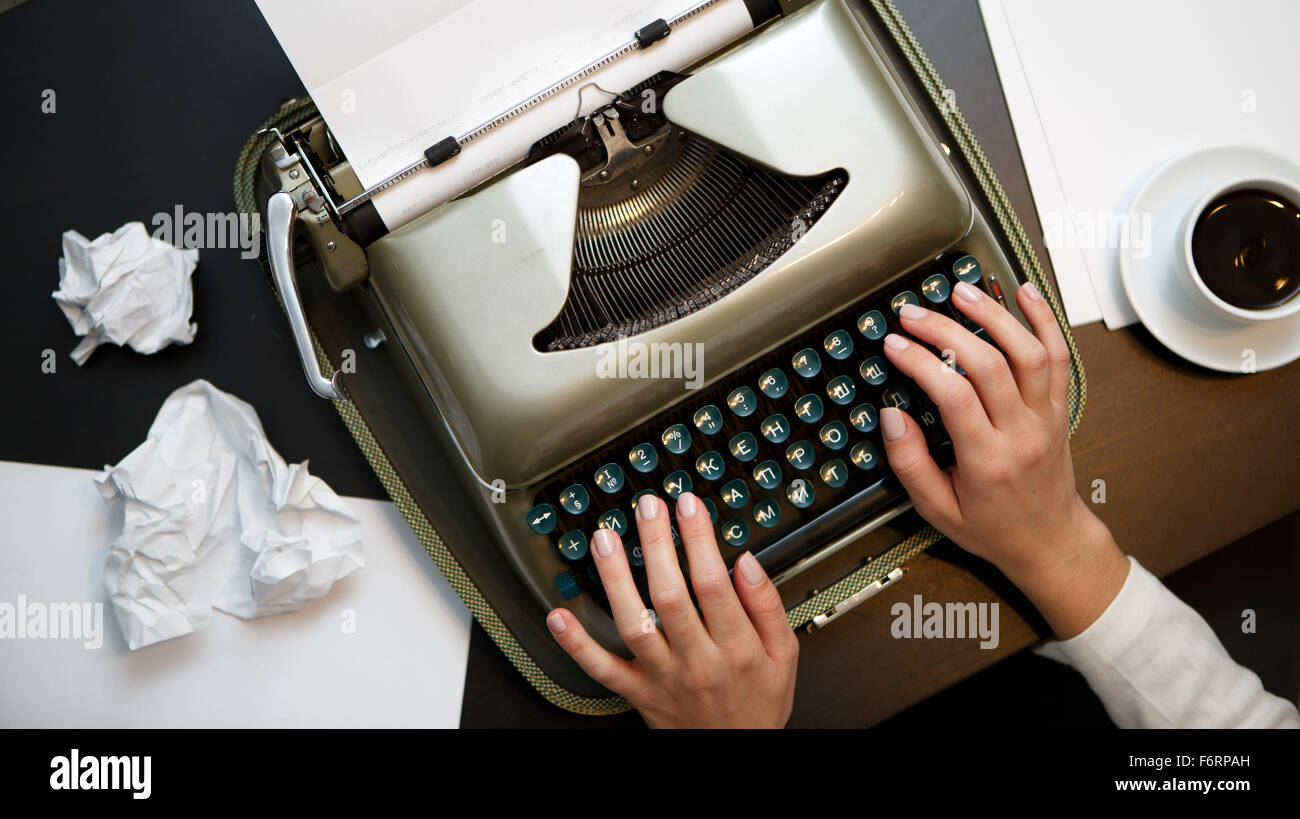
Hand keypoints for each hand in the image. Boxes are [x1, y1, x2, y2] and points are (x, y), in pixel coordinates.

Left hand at [546, 492, 797, 727]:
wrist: (737, 753)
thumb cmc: (758, 703)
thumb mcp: (785, 655)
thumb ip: (767, 606)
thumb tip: (747, 561)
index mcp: (736, 648)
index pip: (713, 583)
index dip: (698, 538)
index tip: (688, 505)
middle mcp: (697, 661)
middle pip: (670, 595)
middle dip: (657, 544)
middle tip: (648, 507)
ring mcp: (663, 677)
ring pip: (634, 624)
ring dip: (615, 578)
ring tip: (605, 539)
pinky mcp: (638, 692)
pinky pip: (602, 669)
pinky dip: (577, 645)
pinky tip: (559, 617)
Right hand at [878, 280, 1128, 637]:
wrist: (1049, 541)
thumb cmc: (993, 528)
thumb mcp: (937, 509)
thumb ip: (910, 463)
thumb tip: (892, 417)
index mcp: (988, 461)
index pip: (955, 396)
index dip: (921, 363)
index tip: (894, 345)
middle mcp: (1022, 434)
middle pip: (989, 364)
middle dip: (946, 330)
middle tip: (914, 314)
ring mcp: (1046, 417)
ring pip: (1028, 352)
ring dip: (995, 315)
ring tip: (962, 292)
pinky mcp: (1059, 407)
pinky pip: (1059, 356)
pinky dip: (1044, 320)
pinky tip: (1025, 293)